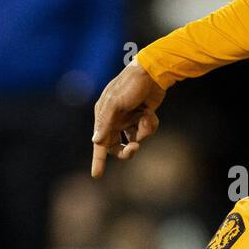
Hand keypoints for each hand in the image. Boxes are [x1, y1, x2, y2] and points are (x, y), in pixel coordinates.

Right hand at [91, 61, 165, 176]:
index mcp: (103, 116)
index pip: (99, 143)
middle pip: (117, 146)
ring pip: (134, 139)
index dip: (98, 160)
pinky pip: (146, 131)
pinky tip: (151, 113)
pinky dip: (150, 125)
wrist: (152, 72)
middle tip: (134, 148)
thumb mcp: (115, 102)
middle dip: (127, 150)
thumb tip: (96, 141)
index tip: (96, 175)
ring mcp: (129, 119)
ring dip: (142, 132)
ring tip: (146, 118)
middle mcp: (114, 120)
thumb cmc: (129, 85)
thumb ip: (105, 122)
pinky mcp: (142, 118)